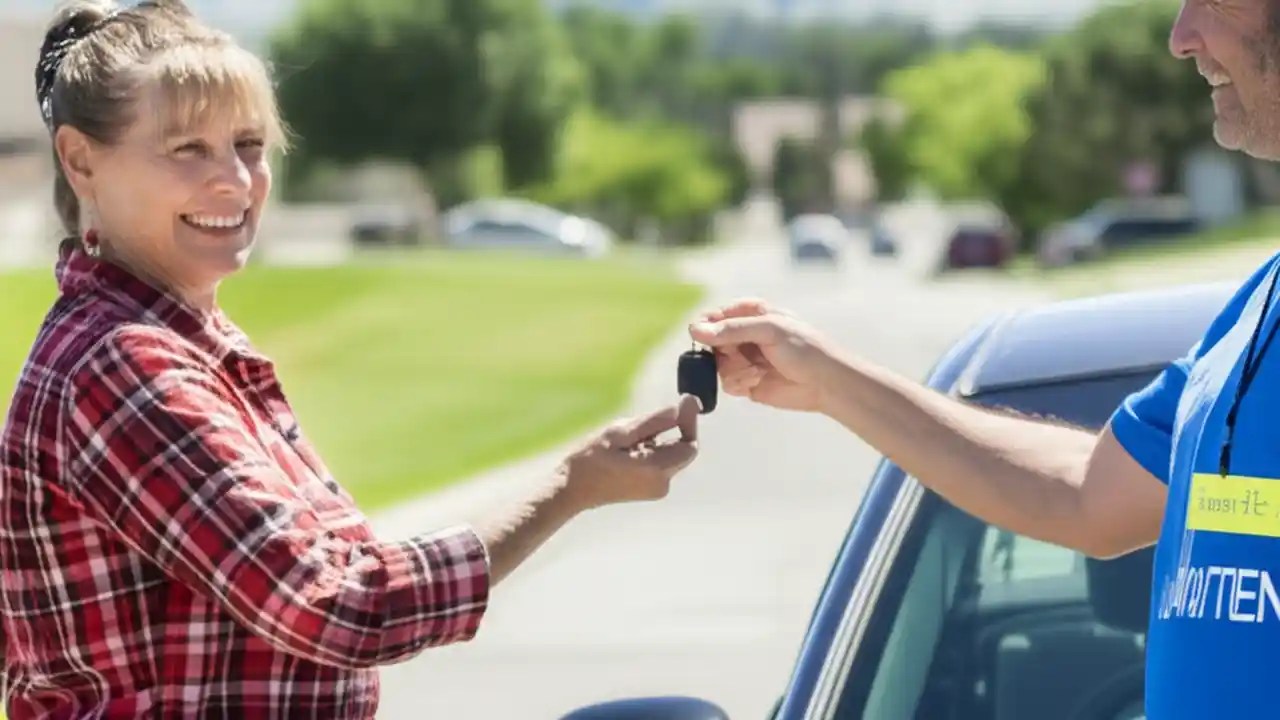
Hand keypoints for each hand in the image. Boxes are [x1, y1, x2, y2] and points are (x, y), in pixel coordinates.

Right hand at [562, 394, 700, 509]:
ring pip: (670, 455)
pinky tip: (625, 449)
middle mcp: (662, 484)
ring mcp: (656, 490)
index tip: (683, 400)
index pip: (689, 444)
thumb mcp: (620, 433)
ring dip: (657, 439)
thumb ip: (654, 421)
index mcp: (656, 470)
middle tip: (642, 421)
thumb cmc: (590, 460)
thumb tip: (680, 407)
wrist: (571, 490)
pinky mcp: (649, 490)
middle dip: (670, 429)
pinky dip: (651, 450)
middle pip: (681, 450)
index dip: (689, 421)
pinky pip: (661, 464)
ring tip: (626, 438)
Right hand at [688, 298, 840, 412]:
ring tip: (756, 372)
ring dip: (734, 370)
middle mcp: (744, 335)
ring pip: (717, 365)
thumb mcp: (769, 330)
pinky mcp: (746, 381)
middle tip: (739, 356)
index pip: (714, 316)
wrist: (825, 383)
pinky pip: (727, 382)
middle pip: (711, 342)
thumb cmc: (805, 349)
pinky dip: (739, 383)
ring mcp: (744, 359)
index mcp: (751, 313)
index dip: (706, 326)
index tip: (706, 338)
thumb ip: (732, 329)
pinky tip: (757, 381)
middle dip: (722, 352)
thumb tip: (695, 329)